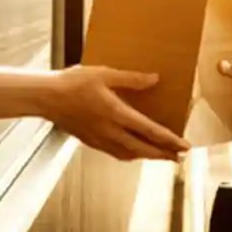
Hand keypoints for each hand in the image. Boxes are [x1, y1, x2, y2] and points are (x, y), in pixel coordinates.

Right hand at [37, 66, 189, 160]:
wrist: (46, 98)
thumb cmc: (72, 84)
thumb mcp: (104, 74)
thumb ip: (131, 79)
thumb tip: (154, 79)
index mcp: (117, 115)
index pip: (150, 132)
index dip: (170, 140)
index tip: (185, 146)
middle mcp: (110, 132)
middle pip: (143, 149)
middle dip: (163, 155)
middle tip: (179, 158)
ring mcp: (100, 139)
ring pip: (130, 154)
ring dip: (147, 156)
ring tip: (160, 156)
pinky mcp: (91, 141)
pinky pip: (116, 153)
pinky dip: (130, 155)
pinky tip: (132, 151)